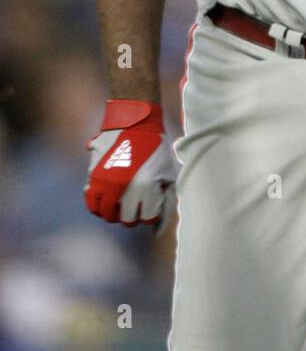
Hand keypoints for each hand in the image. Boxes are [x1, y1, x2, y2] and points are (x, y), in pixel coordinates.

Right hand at [84, 99, 177, 237]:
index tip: (154, 202)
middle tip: (138, 203)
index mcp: (146, 187)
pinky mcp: (94, 175)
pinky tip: (106, 201)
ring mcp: (107, 182)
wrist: (135, 119)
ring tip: (122, 203)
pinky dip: (97, 206)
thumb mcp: (169, 172)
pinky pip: (91, 202)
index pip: (147, 218)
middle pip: (127, 220)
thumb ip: (166, 201)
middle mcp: (125, 188)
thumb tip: (157, 231)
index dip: (152, 212)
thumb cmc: (158, 147)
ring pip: (107, 215)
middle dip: (134, 214)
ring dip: (115, 213)